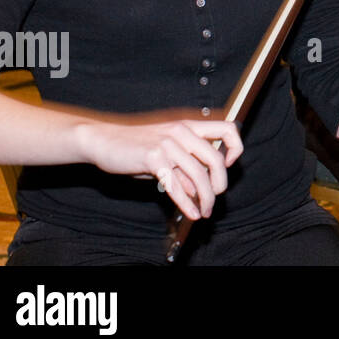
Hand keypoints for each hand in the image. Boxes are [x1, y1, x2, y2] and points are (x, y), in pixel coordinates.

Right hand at [76, 116, 242, 220]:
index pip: (227, 128)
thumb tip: (199, 189)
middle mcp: (182, 131)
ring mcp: (168, 144)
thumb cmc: (135, 146)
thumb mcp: (165, 152)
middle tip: (216, 197)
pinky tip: (191, 212)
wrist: (103, 139)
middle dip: (219, 184)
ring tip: (204, 211)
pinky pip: (175, 184)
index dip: (235, 147)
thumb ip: (183, 167)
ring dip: (205, 198)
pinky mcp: (153, 158)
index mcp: (189, 125)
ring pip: (197, 175)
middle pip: (215, 159)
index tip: (228, 165)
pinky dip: (186, 202)